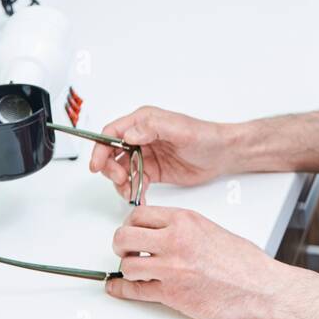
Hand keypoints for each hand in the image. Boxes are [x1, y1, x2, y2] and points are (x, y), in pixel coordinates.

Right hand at [91, 106, 231, 201]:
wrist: (222, 154)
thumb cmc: (204, 136)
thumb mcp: (179, 129)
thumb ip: (152, 128)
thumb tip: (129, 134)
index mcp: (144, 122)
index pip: (112, 133)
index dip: (100, 148)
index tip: (96, 166)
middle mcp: (141, 137)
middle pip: (111, 152)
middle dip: (110, 168)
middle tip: (121, 180)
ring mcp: (146, 155)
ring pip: (120, 169)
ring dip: (121, 182)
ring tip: (131, 192)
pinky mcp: (153, 171)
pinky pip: (134, 181)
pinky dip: (132, 190)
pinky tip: (139, 197)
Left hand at [106, 205, 288, 318]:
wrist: (258, 288)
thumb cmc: (244, 263)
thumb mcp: (210, 229)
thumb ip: (184, 228)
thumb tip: (164, 232)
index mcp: (185, 220)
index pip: (138, 215)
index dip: (129, 224)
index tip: (130, 230)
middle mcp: (174, 241)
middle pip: (124, 237)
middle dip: (121, 245)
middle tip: (125, 249)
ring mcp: (171, 268)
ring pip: (128, 265)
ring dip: (127, 268)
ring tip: (133, 269)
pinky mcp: (171, 294)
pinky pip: (135, 290)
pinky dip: (122, 290)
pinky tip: (118, 287)